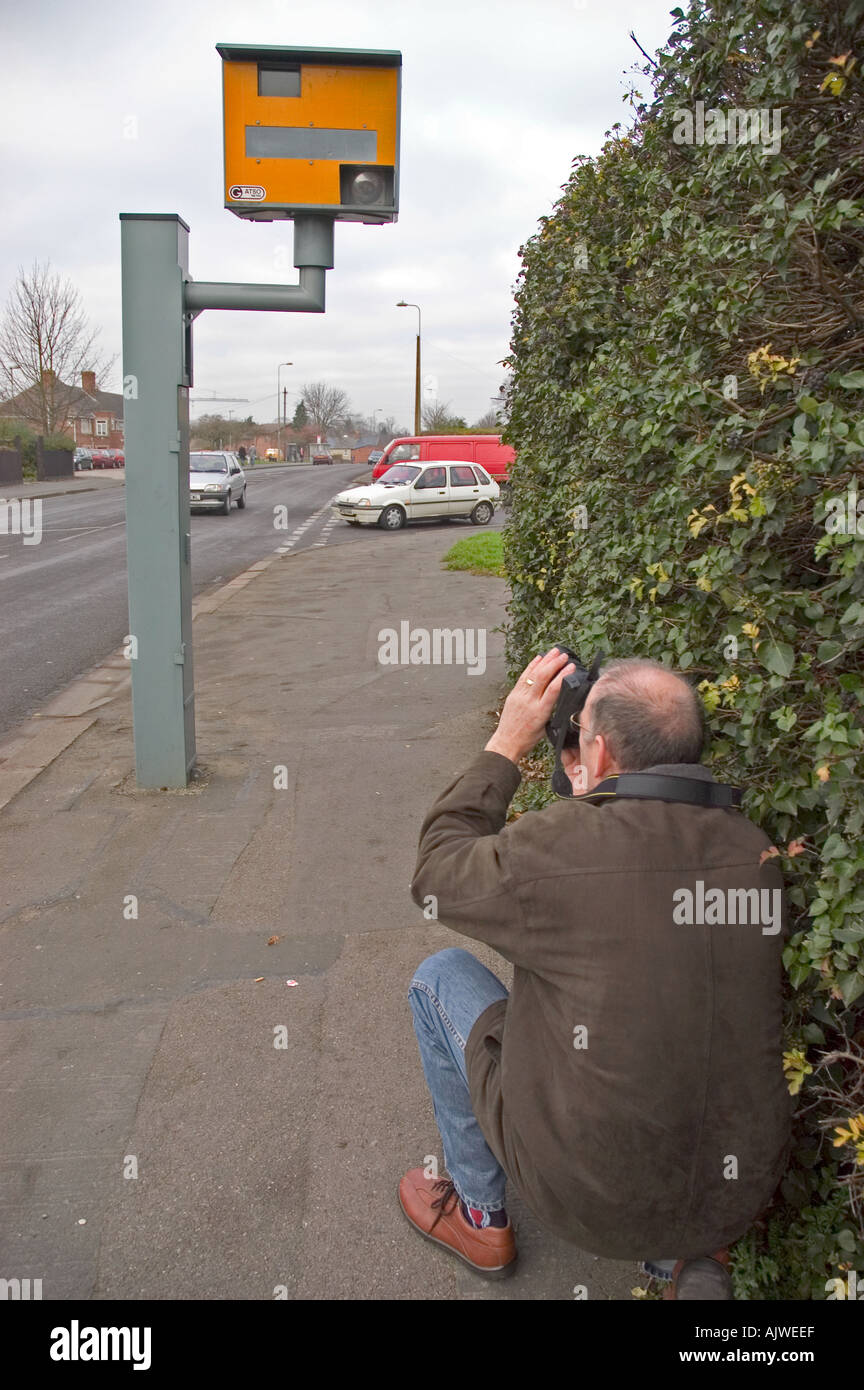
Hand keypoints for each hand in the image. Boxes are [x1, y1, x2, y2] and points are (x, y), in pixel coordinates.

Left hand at [485, 648, 574, 764]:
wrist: (507, 742)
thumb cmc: (527, 739)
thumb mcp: (545, 726)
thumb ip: (552, 709)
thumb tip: (560, 694)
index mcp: (540, 712)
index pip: (554, 689)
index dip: (563, 675)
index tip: (571, 667)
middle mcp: (529, 701)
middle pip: (543, 677)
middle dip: (554, 663)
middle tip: (564, 656)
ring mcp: (519, 696)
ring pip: (533, 674)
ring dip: (544, 661)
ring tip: (554, 652)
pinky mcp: (513, 694)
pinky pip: (523, 677)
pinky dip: (531, 666)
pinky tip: (538, 658)